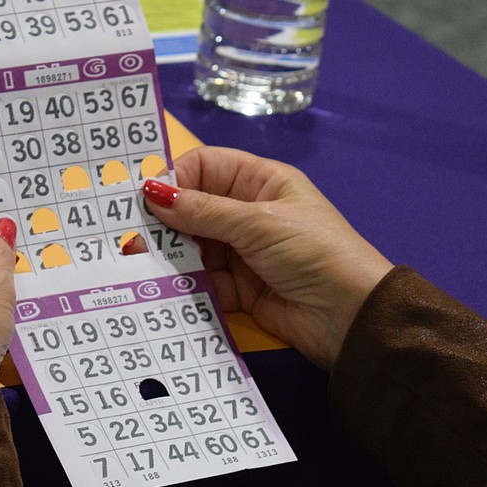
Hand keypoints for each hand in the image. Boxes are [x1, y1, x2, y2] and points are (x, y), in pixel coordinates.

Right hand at [142, 147, 392, 369]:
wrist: (352, 318)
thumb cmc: (313, 252)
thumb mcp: (257, 223)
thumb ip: (202, 211)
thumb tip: (151, 192)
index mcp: (260, 182)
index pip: (205, 167)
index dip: (175, 179)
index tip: (146, 199)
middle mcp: (247, 212)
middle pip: (193, 208)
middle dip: (166, 222)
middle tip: (135, 237)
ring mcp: (242, 251)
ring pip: (193, 245)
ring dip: (171, 254)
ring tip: (143, 262)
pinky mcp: (238, 288)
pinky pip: (202, 280)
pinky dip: (185, 283)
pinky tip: (164, 286)